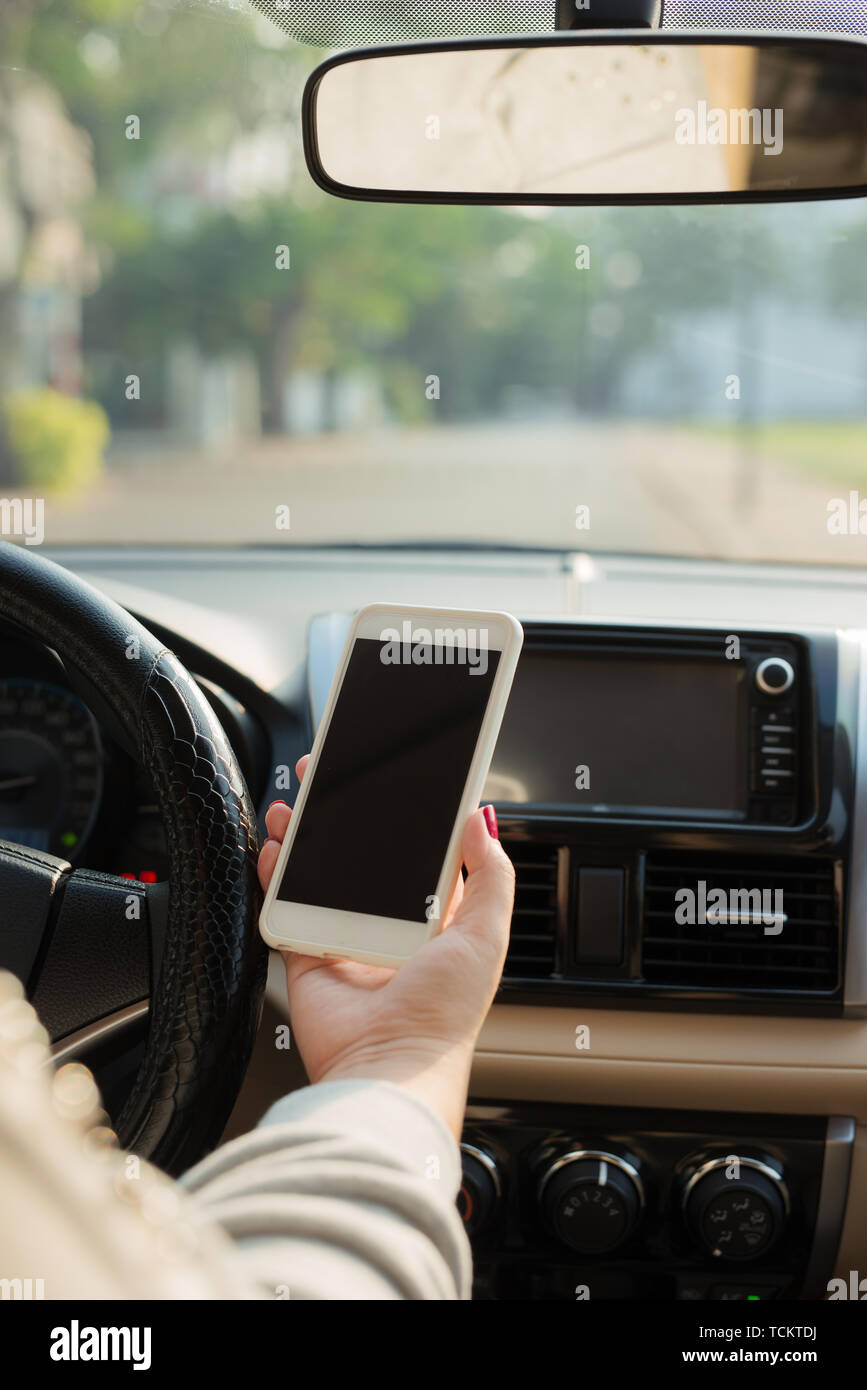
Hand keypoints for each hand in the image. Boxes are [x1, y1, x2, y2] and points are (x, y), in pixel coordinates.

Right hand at [258, 757, 514, 1138]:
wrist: (388, 1067)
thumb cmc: (443, 1014)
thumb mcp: (487, 935)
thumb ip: (489, 874)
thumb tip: (479, 818)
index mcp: (439, 920)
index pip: (419, 851)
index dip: (402, 813)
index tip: (385, 777)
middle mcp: (391, 926)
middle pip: (362, 855)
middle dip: (342, 816)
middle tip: (326, 779)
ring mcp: (346, 939)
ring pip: (319, 873)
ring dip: (304, 836)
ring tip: (295, 806)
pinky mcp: (308, 954)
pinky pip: (286, 906)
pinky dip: (275, 875)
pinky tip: (274, 848)